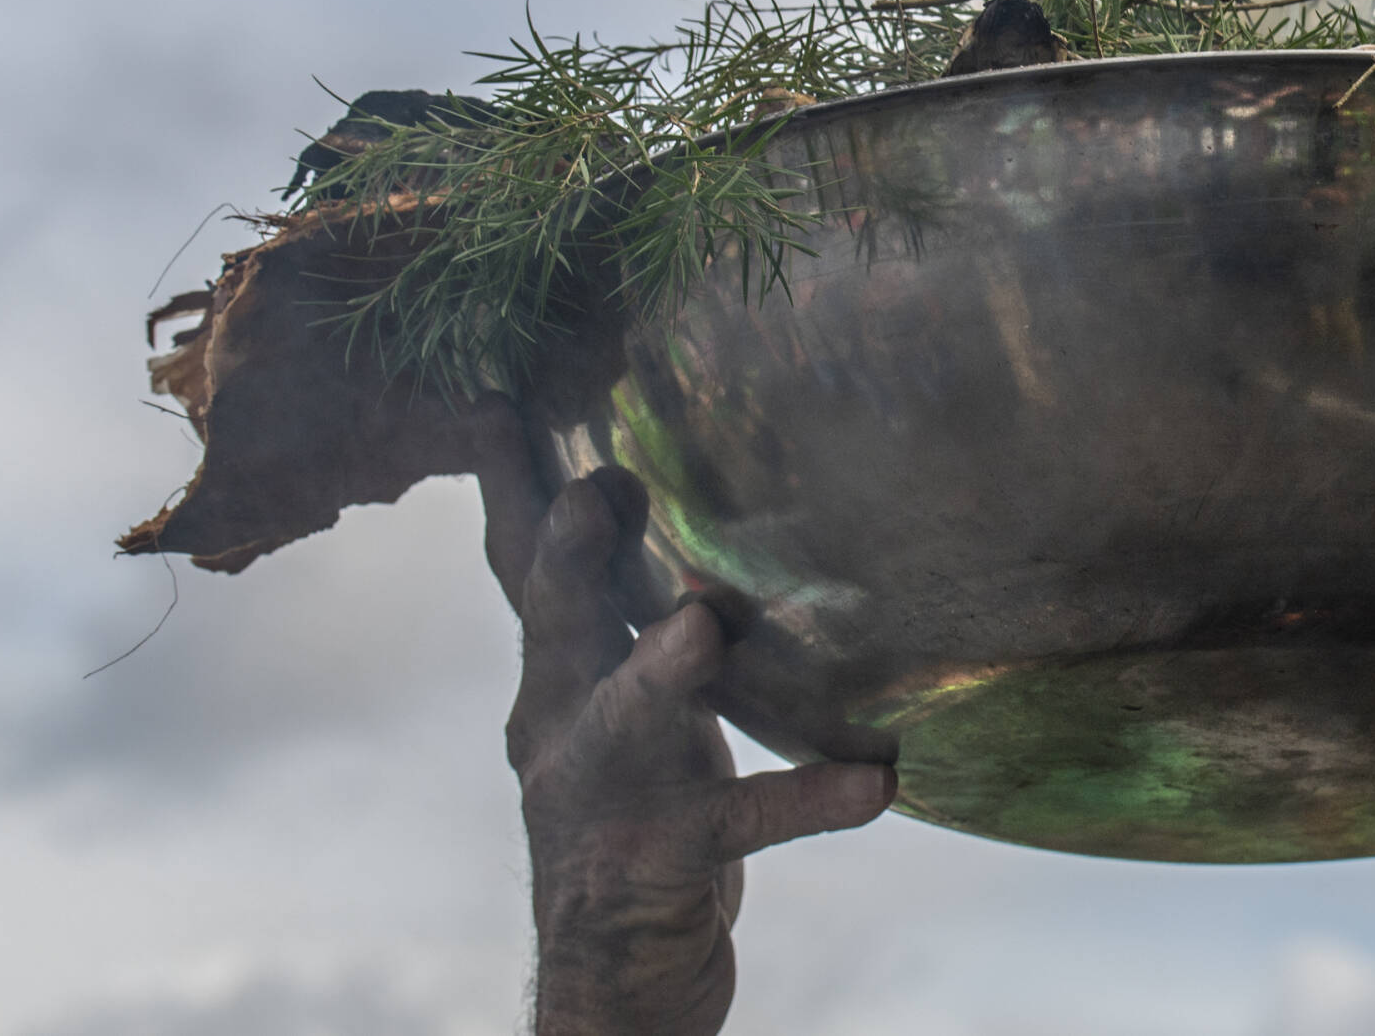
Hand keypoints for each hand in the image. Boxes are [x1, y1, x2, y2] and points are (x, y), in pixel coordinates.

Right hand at [478, 459, 894, 1035]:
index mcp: (551, 683)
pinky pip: (747, 819)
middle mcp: (559, 729)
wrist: (613, 980)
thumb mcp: (621, 712)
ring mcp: (606, 797)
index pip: (520, 569)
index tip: (496, 396)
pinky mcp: (665, 860)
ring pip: (628, 720)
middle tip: (590, 489)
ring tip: (704, 626)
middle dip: (568, 556)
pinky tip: (878, 782)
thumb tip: (687, 513)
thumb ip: (635, 627)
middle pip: (555, 626)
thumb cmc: (635, 817)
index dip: (509, 485)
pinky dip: (814, 797)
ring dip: (663, 672)